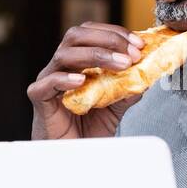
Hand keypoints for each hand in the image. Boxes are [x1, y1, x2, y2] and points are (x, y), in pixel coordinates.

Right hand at [28, 22, 144, 139]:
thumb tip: (147, 72)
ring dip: (96, 55)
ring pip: (64, 54)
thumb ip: (128, 88)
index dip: (115, 33)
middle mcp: (62, 65)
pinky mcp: (39, 97)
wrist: (75, 154)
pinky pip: (48, 82)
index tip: (138, 44)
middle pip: (76, 36)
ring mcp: (49, 79)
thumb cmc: (89, 127)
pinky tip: (82, 81)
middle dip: (108, 39)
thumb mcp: (117, 105)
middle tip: (131, 54)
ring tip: (119, 65)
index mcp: (78, 61)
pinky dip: (65, 78)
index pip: (92, 33)